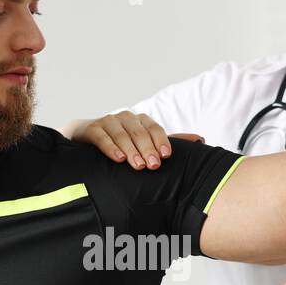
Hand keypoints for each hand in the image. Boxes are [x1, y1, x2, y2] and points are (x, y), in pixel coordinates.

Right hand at [70, 111, 203, 169]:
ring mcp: (108, 122)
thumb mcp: (143, 143)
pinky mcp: (92, 129)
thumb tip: (200, 140)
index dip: (161, 141)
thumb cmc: (120, 143)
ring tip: (137, 165)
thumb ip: (168, 142)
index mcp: (140, 121)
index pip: (154, 128)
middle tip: (153, 165)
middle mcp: (125, 118)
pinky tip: (118, 158)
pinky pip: (102, 137)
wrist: (85, 138)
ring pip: (122, 134)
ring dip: (131, 150)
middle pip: (139, 132)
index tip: (166, 156)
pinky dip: (110, 147)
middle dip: (147, 149)